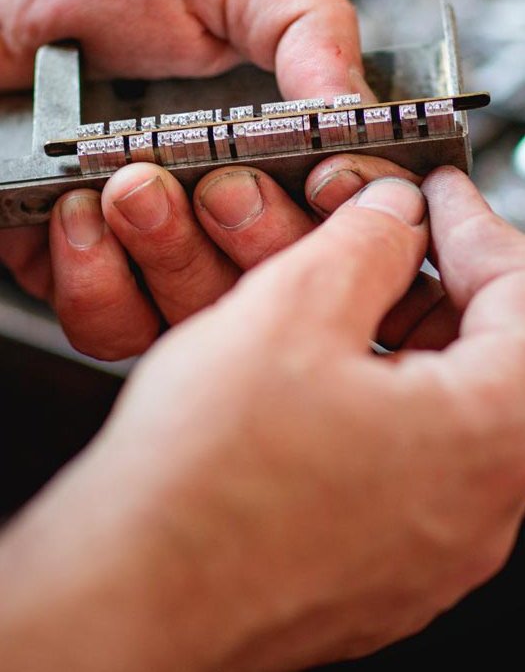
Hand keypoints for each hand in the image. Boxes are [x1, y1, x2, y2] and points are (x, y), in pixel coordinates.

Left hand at [0, 0, 372, 358]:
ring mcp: (152, 247)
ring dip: (170, 255)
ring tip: (131, 187)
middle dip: (252, 236)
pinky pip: (114, 330)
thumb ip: (303, 22)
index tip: (323, 183)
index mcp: (265, 137)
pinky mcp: (87, 276)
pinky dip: (99, 283)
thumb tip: (358, 105)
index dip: (342, 216)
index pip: (338, 214)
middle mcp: (217, 202)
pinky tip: (80, 215)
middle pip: (277, 281)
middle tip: (217, 182)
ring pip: (199, 314)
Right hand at [2, 167, 524, 670]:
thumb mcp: (292, 311)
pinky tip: (322, 384)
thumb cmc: (204, 481)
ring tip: (346, 309)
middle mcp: (479, 510)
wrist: (130, 592)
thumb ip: (365, 243)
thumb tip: (394, 216)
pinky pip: (409, 466)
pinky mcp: (381, 571)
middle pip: (495, 360)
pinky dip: (382, 407)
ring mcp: (431, 550)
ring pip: (448, 416)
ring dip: (409, 347)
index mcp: (487, 437)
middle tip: (392, 246)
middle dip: (443, 287)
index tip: (440, 198)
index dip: (476, 227)